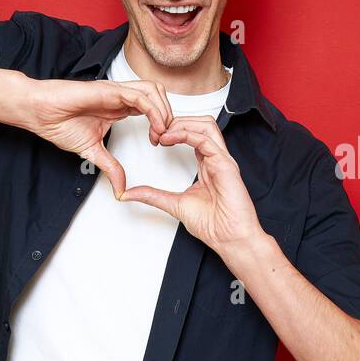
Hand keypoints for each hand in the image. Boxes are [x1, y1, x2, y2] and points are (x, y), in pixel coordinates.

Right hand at [20, 77, 172, 197]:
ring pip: (154, 91)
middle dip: (169, 116)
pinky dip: (153, 111)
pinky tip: (154, 128)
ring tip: (162, 133)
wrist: (39, 112)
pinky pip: (140, 97)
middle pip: (159, 96)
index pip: (152, 108)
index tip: (159, 143)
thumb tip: (121, 190)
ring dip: (164, 111)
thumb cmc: (59, 123)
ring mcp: (116, 92)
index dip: (162, 124)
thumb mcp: (92, 152)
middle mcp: (121, 97)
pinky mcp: (109, 90)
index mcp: (119, 108)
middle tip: (166, 138)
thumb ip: (111, 168)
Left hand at [118, 115, 264, 255]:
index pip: (192, 135)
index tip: (154, 138)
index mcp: (207, 165)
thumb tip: (129, 193)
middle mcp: (216, 159)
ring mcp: (222, 160)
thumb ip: (153, 195)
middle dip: (176, 121)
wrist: (230, 239)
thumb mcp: (174, 205)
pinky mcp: (225, 164)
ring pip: (206, 124)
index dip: (172, 131)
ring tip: (163, 133)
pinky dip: (186, 134)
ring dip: (182, 123)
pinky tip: (170, 139)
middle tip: (156, 131)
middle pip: (200, 124)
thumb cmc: (214, 225)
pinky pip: (206, 139)